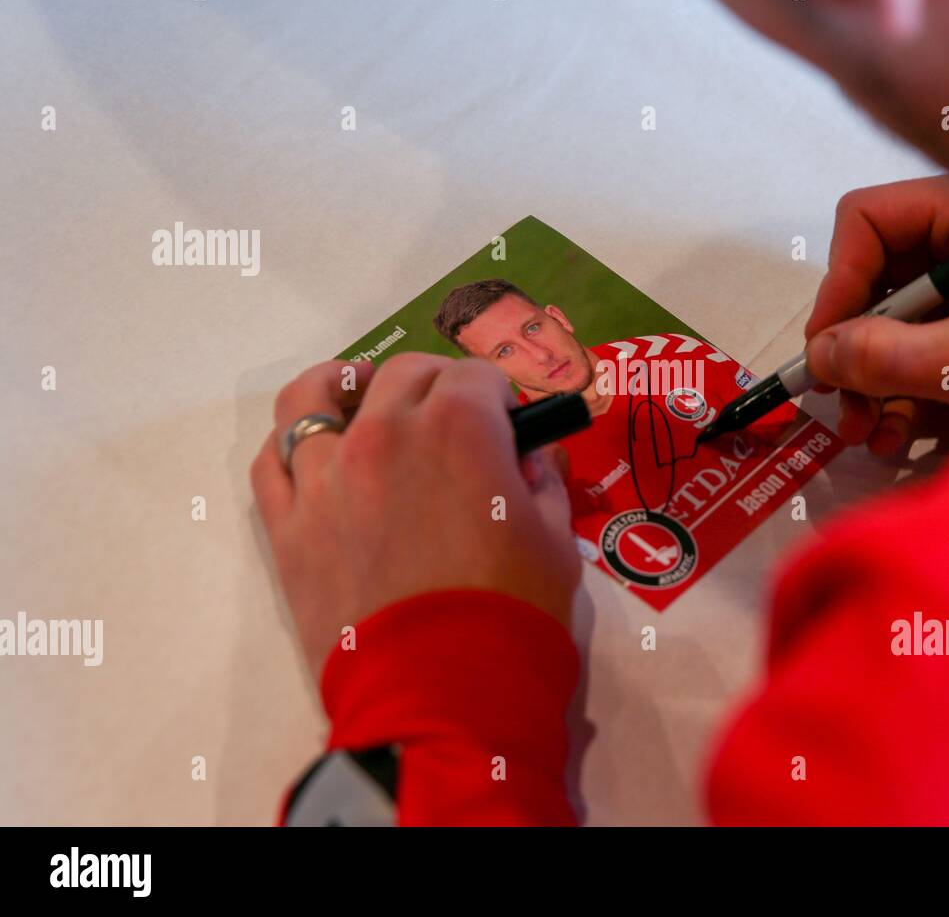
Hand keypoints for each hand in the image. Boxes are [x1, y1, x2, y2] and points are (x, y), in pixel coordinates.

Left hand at [250, 353, 579, 679]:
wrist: (443, 695)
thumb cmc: (514, 612)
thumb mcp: (555, 539)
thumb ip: (541, 481)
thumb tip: (527, 460)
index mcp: (460, 425)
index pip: (477, 376)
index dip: (500, 397)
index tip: (508, 424)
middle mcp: (384, 432)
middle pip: (404, 374)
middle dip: (437, 385)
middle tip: (454, 421)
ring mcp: (326, 475)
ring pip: (316, 397)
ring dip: (346, 388)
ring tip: (359, 399)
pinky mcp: (288, 525)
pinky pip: (272, 460)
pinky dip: (292, 444)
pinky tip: (315, 452)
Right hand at [804, 175, 948, 453]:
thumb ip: (886, 356)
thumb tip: (819, 358)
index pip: (868, 221)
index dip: (839, 282)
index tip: (827, 349)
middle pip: (875, 280)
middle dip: (852, 348)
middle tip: (841, 406)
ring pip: (893, 325)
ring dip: (871, 383)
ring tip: (870, 434)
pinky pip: (923, 355)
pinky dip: (904, 395)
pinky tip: (899, 438)